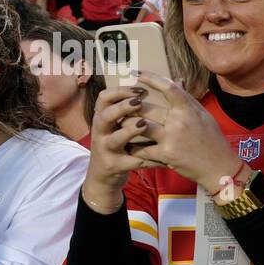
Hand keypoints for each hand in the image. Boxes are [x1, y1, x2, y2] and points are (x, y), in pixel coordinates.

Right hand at [84, 83, 156, 210]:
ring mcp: (105, 150)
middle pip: (105, 116)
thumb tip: (149, 87)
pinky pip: (131, 162)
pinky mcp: (113, 166)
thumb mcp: (117, 126)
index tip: (140, 89)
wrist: (103, 177)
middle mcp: (100, 132)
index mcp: (102, 119)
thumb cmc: (117, 145)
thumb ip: (128, 110)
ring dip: (129, 131)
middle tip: (140, 102)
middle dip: (122, 107)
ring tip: (144, 125)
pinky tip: (164, 158)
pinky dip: (148, 159)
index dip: (119, 91)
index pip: (103, 98)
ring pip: (114, 139)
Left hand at [120, 71, 240, 191]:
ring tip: (120, 125)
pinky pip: (142, 148)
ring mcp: (171, 138)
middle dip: (129, 107)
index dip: (151, 78)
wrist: (219, 167)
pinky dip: (135, 148)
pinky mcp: (166, 154)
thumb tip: (178, 80)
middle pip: (145, 108)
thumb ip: (187, 99)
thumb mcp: (204, 116)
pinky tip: (130, 147)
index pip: (168, 87)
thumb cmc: (212, 140)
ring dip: (127, 126)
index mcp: (189, 109)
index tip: (137, 73)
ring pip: (138, 126)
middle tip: (119, 106)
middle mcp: (179, 121)